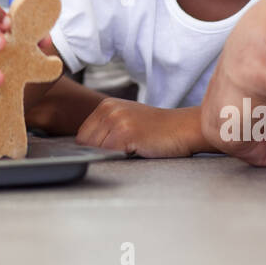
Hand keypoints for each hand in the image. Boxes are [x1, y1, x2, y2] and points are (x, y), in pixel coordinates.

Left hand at [76, 98, 203, 157]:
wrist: (183, 128)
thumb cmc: (158, 130)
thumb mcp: (127, 120)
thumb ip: (106, 129)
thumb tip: (85, 148)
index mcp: (106, 105)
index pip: (82, 135)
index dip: (92, 148)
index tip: (108, 153)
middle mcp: (109, 109)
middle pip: (85, 143)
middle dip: (99, 153)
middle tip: (123, 152)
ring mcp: (116, 119)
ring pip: (96, 149)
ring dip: (110, 156)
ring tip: (130, 150)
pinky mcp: (126, 132)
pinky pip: (109, 153)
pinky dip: (118, 159)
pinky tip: (135, 152)